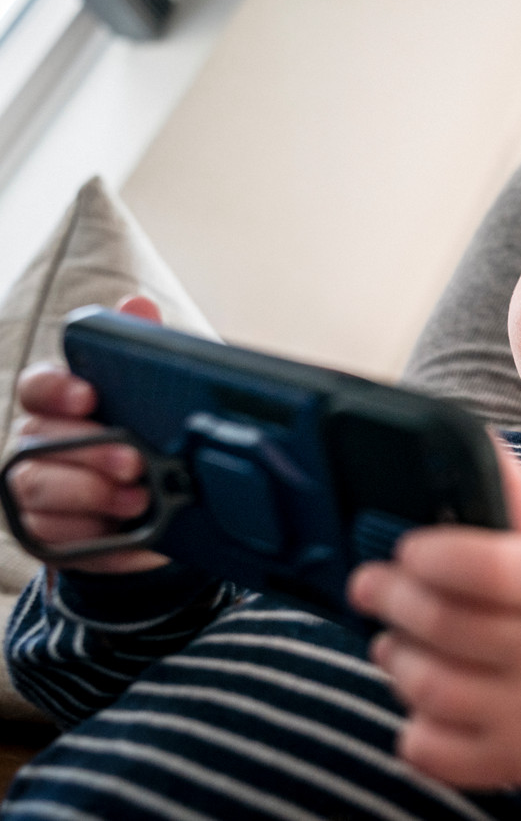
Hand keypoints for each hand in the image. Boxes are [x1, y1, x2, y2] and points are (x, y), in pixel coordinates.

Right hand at [5, 296, 168, 573]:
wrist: (161, 505)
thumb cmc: (147, 437)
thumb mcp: (153, 396)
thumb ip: (140, 350)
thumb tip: (136, 305)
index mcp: (59, 405)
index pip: (37, 387)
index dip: (56, 390)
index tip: (88, 396)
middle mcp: (37, 444)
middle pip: (36, 441)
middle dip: (87, 451)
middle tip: (134, 461)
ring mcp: (35, 491)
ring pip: (37, 489)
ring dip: (90, 495)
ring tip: (140, 500)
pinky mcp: (48, 534)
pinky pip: (56, 538)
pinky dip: (100, 540)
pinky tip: (135, 540)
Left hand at [348, 442, 520, 789]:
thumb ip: (519, 505)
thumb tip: (479, 441)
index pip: (497, 569)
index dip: (439, 554)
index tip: (407, 547)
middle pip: (447, 625)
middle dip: (393, 599)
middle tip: (371, 585)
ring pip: (430, 687)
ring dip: (396, 656)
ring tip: (393, 639)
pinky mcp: (510, 763)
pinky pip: (431, 748)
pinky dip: (411, 724)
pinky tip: (421, 697)